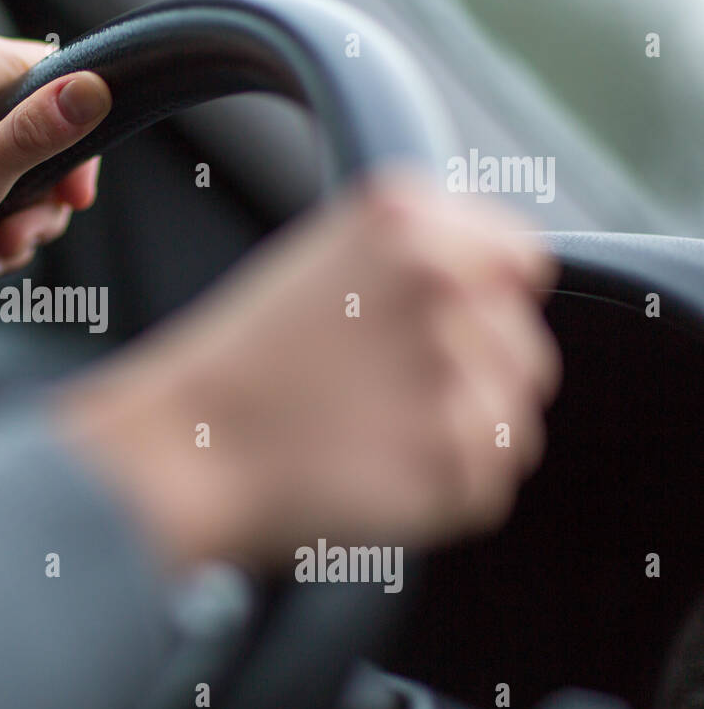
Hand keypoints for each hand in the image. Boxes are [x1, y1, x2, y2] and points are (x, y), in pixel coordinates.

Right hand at [55, 169, 560, 570]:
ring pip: (511, 416)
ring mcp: (455, 371)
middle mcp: (442, 282)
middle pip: (521, 347)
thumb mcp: (320, 262)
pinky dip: (441, 490)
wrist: (186, 448)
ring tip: (370, 435)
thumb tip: (504, 290)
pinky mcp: (455, 458)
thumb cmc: (239, 364)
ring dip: (457, 436)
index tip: (436, 336)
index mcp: (406, 219)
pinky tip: (372, 470)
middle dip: (469, 378)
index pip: (519, 258)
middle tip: (380, 398)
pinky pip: (488, 479)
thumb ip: (420, 258)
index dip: (484, 303)